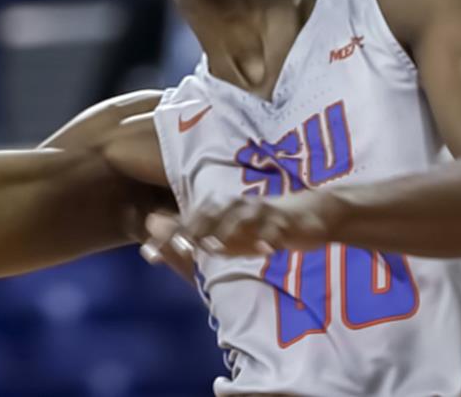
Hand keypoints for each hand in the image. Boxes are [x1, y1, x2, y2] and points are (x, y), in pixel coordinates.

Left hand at [149, 191, 338, 259]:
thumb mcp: (228, 235)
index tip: (149, 251)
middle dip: (194, 229)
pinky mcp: (288, 221)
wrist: (312, 213)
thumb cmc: (262, 226)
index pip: (190, 222)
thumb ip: (192, 234)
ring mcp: (264, 213)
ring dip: (229, 229)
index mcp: (222, 212)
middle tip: (177, 245)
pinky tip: (265, 248)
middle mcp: (239, 208)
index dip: (169, 235)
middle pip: (213, 216)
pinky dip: (271, 236)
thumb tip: (151, 226)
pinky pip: (278, 228)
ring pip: (244, 218)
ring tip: (215, 244)